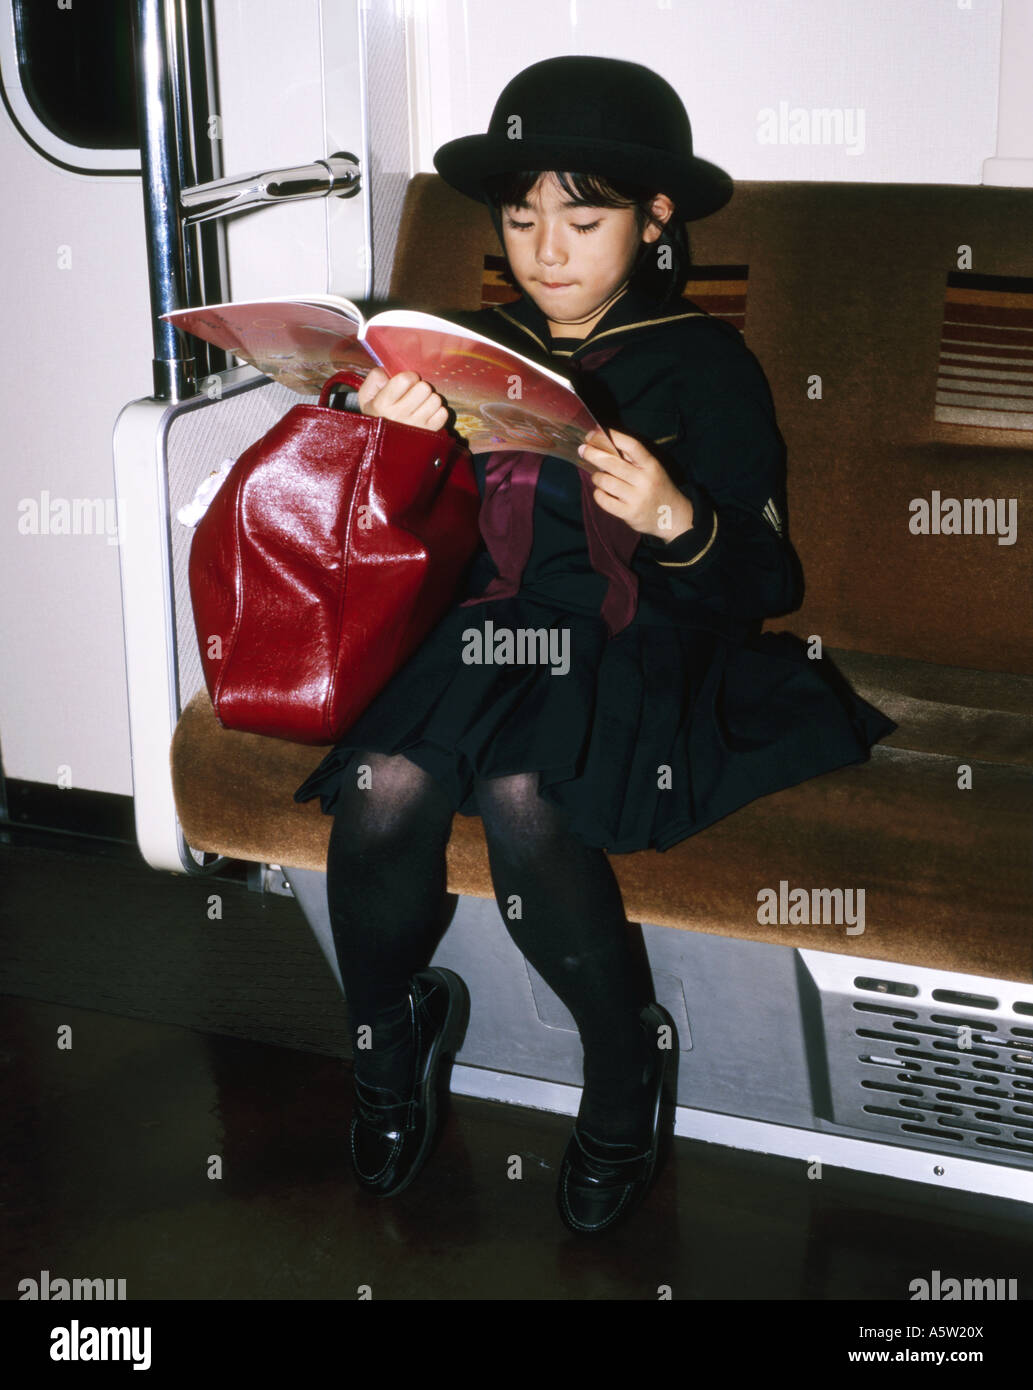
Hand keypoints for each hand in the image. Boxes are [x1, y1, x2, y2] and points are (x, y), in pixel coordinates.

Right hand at [357, 368, 448, 431]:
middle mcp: (400, 416)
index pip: (405, 380)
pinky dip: (438, 412)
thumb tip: (387, 372)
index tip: (406, 383)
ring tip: (421, 405)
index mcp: (382, 404)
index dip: (409, 377)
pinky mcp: (429, 434)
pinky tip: (427, 415)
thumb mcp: (366, 397)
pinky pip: (443, 414)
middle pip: (424, 388)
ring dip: (430, 399)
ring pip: (435, 400)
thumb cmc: (377, 415)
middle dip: (420, 387)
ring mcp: (416, 426)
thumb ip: (374, 378)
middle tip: (414, 394)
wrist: (382, 445)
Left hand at [578, 429, 693, 540]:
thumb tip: (604, 442)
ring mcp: (637, 498)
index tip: (594, 434)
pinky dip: (598, 494)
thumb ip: (631, 458)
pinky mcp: (629, 513)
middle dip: (593, 454)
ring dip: (596, 477)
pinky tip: (600, 491)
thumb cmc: (656, 487)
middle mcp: (645, 480)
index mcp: (651, 465)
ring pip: (606, 481)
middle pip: (613, 463)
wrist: (672, 516)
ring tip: (597, 477)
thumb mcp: (651, 469)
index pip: (631, 446)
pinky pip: (604, 500)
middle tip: (582, 450)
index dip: (612, 437)